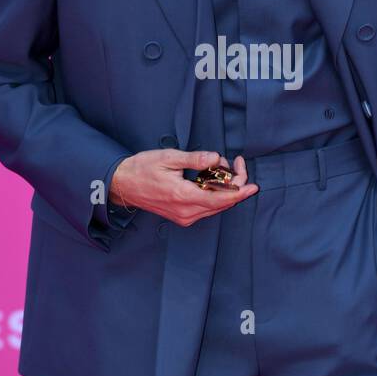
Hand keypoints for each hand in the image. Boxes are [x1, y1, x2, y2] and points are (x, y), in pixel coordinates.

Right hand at [110, 149, 257, 225]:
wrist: (123, 185)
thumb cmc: (142, 169)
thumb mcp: (169, 158)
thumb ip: (195, 159)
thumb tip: (216, 158)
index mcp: (183, 196)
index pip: (221, 200)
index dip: (240, 192)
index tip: (253, 185)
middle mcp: (186, 212)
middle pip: (221, 204)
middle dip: (234, 185)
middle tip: (236, 163)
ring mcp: (183, 217)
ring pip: (215, 208)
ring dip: (225, 191)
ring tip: (224, 169)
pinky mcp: (182, 217)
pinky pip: (206, 209)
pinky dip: (214, 195)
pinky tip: (212, 180)